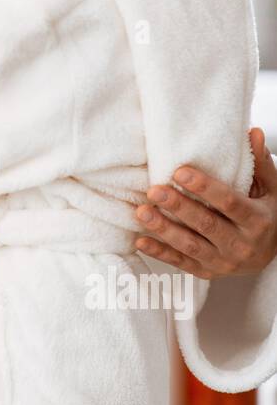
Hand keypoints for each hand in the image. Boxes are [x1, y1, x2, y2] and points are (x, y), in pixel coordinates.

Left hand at [134, 127, 276, 277]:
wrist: (272, 254)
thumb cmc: (267, 215)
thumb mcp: (271, 190)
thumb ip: (260, 163)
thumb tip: (253, 132)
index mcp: (257, 221)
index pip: (230, 203)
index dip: (205, 188)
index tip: (180, 172)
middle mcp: (241, 244)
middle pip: (207, 225)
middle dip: (179, 207)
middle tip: (154, 190)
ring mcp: (224, 262)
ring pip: (191, 245)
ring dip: (164, 229)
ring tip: (142, 211)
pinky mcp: (208, 272)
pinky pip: (181, 263)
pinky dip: (160, 253)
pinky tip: (141, 240)